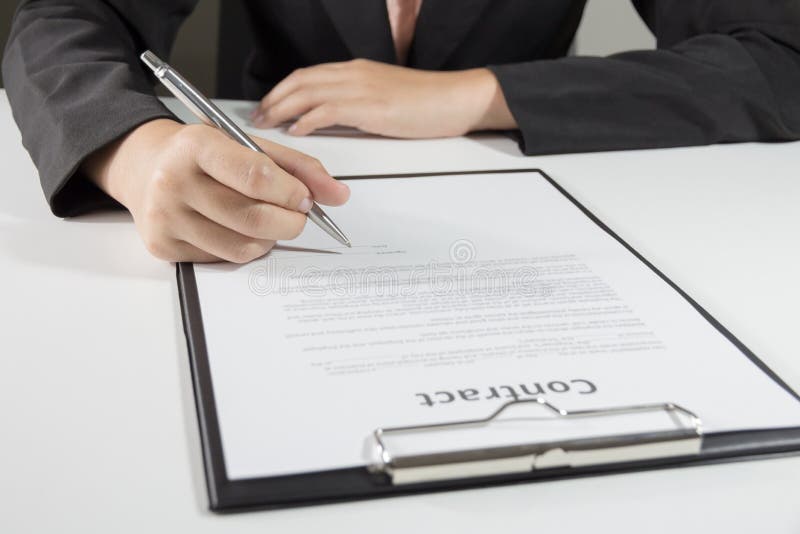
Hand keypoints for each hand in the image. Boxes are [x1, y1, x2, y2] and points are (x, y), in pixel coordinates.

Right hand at [82, 119, 349, 262]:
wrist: (146, 166)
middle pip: (253, 218)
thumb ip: (298, 168)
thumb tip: (339, 196)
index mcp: (196, 146)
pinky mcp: (164, 246)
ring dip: (270, 239)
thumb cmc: (205, 155)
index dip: (291, 192)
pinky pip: (223, 258)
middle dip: (290, 222)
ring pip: (242, 246)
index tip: (305, 198)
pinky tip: (238, 229)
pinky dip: (244, 248)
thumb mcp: (248, 144)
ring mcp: (166, 217)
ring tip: (268, 221)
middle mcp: (173, 181)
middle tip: (298, 216)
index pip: (256, 176)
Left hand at [251, 59, 515, 137]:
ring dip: (282, 109)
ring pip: (308, 92)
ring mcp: (361, 88)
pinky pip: (328, 110)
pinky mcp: (370, 107)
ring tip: (267, 124)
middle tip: (257, 117)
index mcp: (357, 71)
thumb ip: (358, 103)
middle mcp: (354, 74)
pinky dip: (307, 120)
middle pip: (301, 80)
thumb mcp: (385, 98)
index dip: (282, 89)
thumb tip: (334, 119)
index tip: (268, 105)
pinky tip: (296, 131)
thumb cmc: (427, 102)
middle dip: (274, 98)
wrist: (456, 99)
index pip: (308, 75)